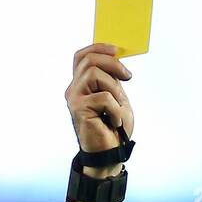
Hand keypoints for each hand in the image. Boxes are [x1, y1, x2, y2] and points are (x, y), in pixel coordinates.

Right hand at [65, 43, 134, 160]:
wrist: (110, 153)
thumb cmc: (114, 128)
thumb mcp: (117, 97)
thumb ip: (111, 79)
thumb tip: (115, 57)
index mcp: (82, 85)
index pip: (82, 56)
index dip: (99, 48)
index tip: (117, 51)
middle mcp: (74, 89)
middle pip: (89, 60)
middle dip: (112, 64)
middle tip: (127, 77)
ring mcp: (74, 99)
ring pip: (95, 74)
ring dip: (114, 90)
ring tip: (118, 107)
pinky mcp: (78, 109)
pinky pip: (103, 97)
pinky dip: (115, 109)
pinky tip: (115, 122)